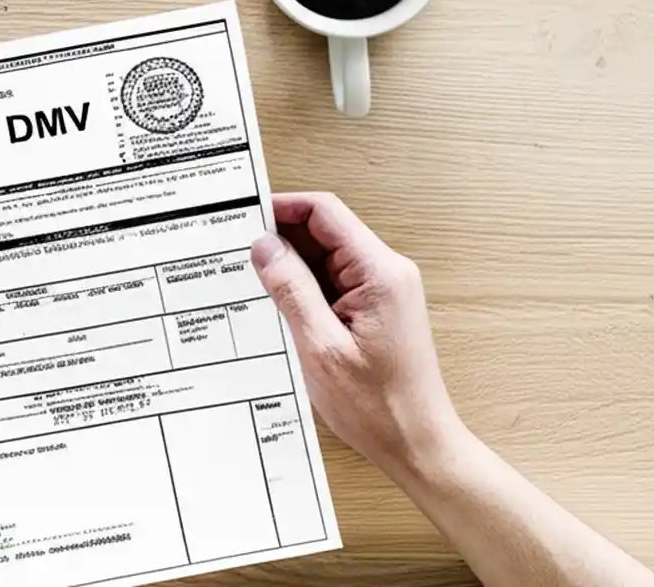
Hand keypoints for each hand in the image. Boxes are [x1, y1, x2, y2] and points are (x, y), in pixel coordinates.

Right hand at [250, 193, 461, 479]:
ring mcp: (383, 291)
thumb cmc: (378, 407)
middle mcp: (387, 274)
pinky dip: (303, 289)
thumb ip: (291, 290)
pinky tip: (277, 306)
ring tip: (252, 284)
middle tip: (237, 254)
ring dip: (290, 267)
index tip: (245, 214)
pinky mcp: (375, 309)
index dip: (282, 207)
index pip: (326, 213)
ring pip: (325, 258)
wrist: (417, 446)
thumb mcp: (320, 347)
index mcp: (380, 274)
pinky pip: (332, 283)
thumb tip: (263, 247)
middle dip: (280, 239)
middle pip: (325, 232)